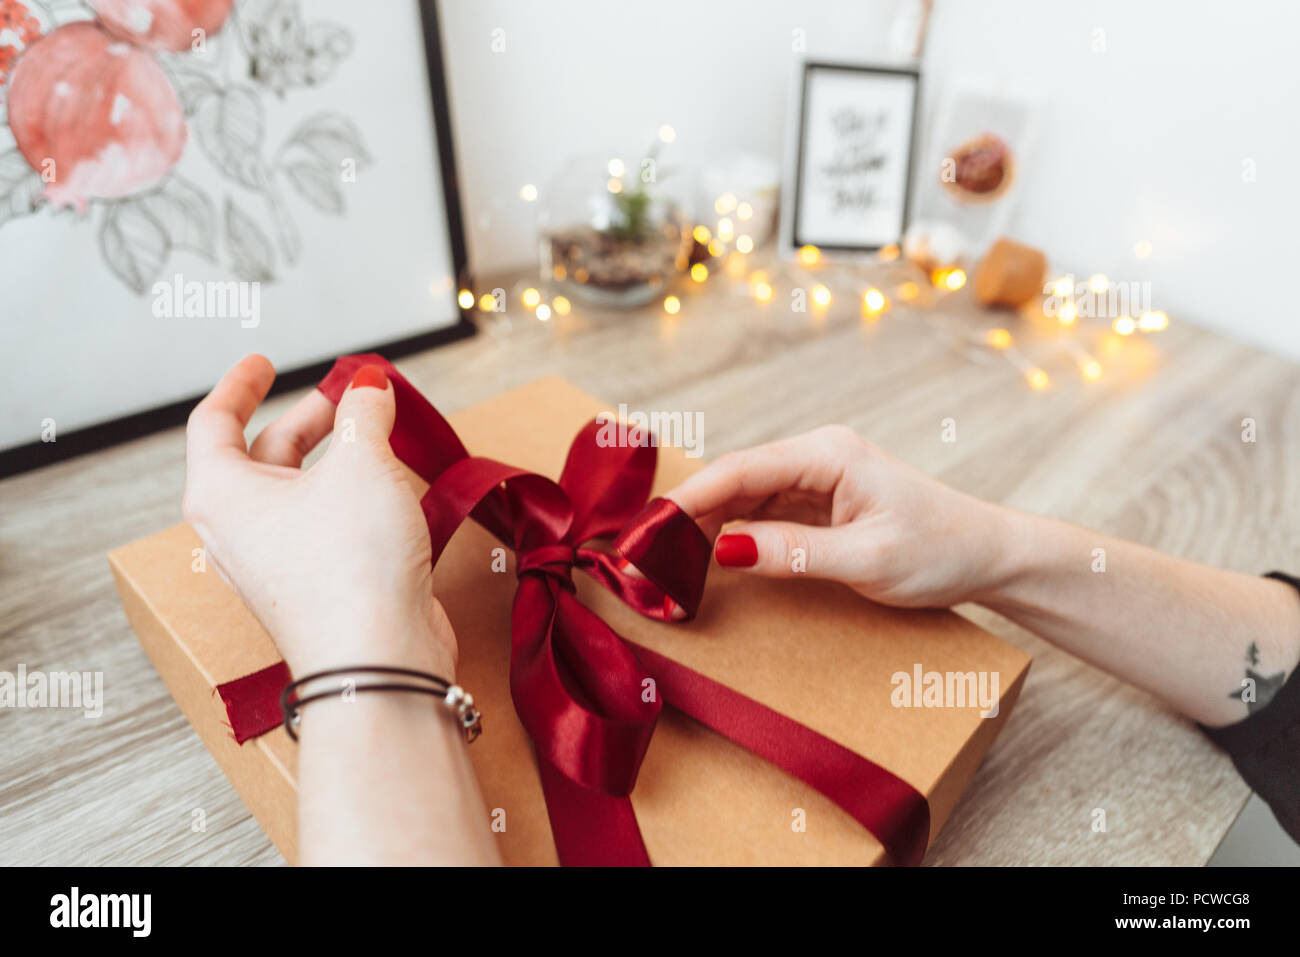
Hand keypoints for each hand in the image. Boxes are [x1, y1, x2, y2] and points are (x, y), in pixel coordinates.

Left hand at [182, 355, 454, 677]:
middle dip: (308, 420)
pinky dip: (349, 498)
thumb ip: (365, 414)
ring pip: (297, 493)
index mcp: (222, 494)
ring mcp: (275, 564)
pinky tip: (389, 491)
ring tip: (378, 437)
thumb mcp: (362, 465)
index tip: (265, 362)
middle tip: (350, 398)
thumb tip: (370, 386)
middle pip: (263, 455)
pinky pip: (322, 527)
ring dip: (335, 459)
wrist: (376, 661)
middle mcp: (238, 531)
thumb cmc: (351, 569)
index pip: (214, 422)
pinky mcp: (314, 588)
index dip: (242, 384)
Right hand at [664, 425, 1017, 608]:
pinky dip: (732, 534)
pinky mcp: (821, 502)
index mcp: (827, 454)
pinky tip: (708, 558)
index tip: (646, 529)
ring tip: (664, 560)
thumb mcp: (867, 560)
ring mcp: (818, 478)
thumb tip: (724, 551)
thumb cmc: (941, 550)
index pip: (739, 469)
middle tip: (643, 554)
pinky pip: (763, 513)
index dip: (686, 499)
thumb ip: (793, 553)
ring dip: (705, 525)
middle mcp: (817, 456)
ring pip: (743, 496)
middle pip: (733, 479)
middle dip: (687, 513)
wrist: (989, 555)